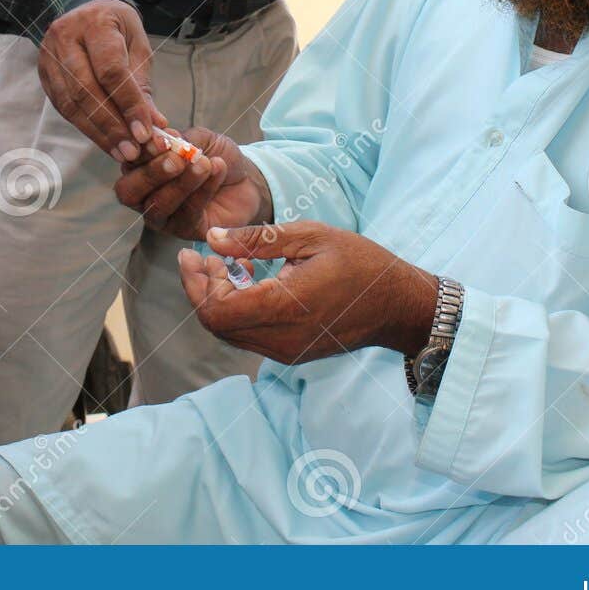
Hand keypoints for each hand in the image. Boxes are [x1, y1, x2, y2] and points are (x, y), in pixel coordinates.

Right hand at [38, 0, 165, 160]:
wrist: (88, 9)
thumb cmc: (118, 29)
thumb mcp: (138, 48)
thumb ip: (142, 86)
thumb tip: (155, 125)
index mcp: (95, 22)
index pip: (111, 70)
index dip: (128, 104)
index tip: (144, 133)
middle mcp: (65, 36)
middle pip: (86, 90)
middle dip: (112, 126)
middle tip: (133, 151)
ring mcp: (49, 55)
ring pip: (71, 103)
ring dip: (98, 132)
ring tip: (122, 152)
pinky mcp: (44, 74)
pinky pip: (63, 106)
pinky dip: (86, 127)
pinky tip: (105, 141)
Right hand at [115, 127, 270, 239]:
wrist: (245, 177)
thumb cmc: (214, 155)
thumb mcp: (198, 138)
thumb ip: (179, 138)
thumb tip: (162, 136)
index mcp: (138, 168)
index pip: (127, 161)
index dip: (141, 151)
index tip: (161, 139)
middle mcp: (143, 195)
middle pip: (128, 192)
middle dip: (151, 174)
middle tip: (177, 159)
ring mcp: (162, 216)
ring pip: (158, 205)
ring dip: (182, 183)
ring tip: (204, 163)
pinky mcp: (185, 230)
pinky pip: (188, 213)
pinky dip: (203, 190)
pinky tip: (217, 170)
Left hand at [177, 221, 437, 364]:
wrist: (398, 304)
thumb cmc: (360, 262)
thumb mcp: (309, 236)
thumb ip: (256, 239)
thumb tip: (211, 238)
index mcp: (283, 307)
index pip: (215, 310)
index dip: (194, 284)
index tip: (190, 254)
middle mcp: (280, 339)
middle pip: (217, 325)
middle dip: (201, 289)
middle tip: (202, 256)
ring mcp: (285, 351)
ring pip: (230, 333)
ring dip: (219, 299)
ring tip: (228, 264)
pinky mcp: (291, 353)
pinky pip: (250, 335)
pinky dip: (239, 309)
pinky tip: (250, 280)